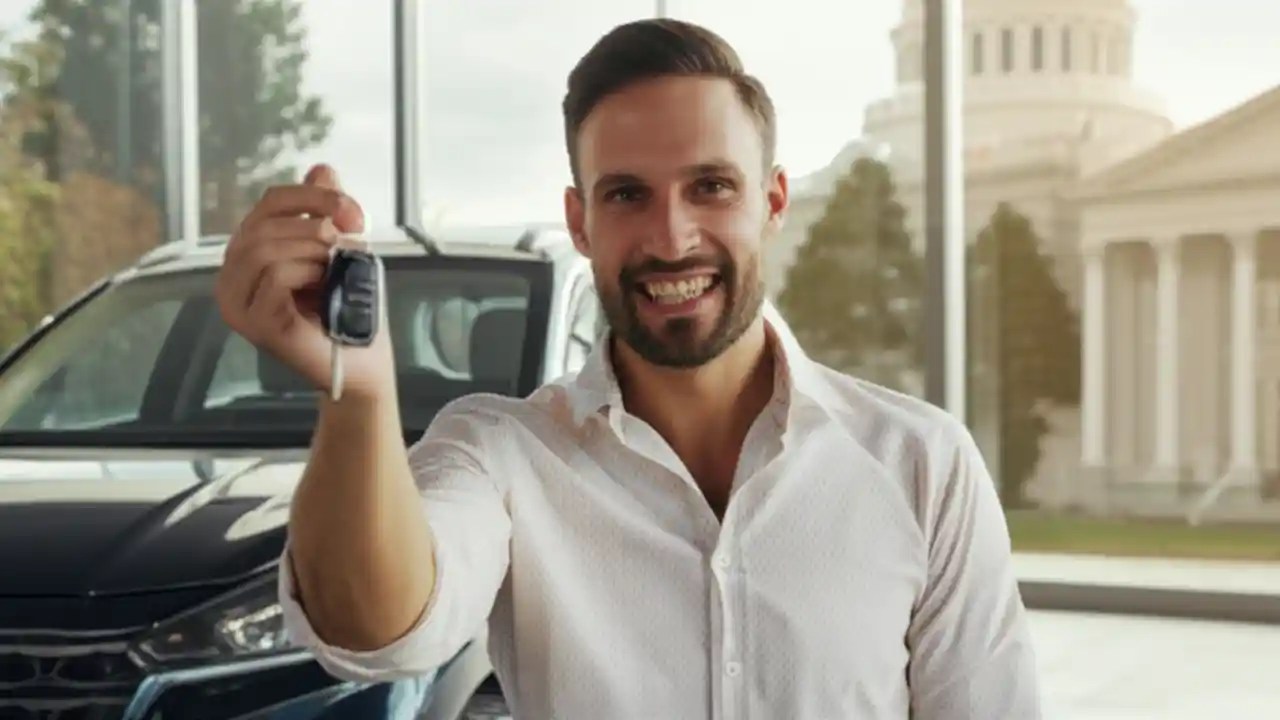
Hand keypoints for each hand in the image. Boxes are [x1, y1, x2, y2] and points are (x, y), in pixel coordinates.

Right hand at [214, 164, 394, 399]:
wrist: (364, 364)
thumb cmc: (351, 309)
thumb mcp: (342, 250)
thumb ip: (326, 212)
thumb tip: (322, 167)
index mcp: (250, 252)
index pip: (270, 202)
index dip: (314, 197)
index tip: (355, 214)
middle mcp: (233, 275)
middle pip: (264, 221)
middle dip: (318, 224)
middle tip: (353, 243)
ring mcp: (238, 302)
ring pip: (264, 247)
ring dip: (312, 249)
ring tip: (337, 268)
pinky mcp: (254, 323)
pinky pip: (275, 276)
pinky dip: (307, 273)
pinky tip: (324, 288)